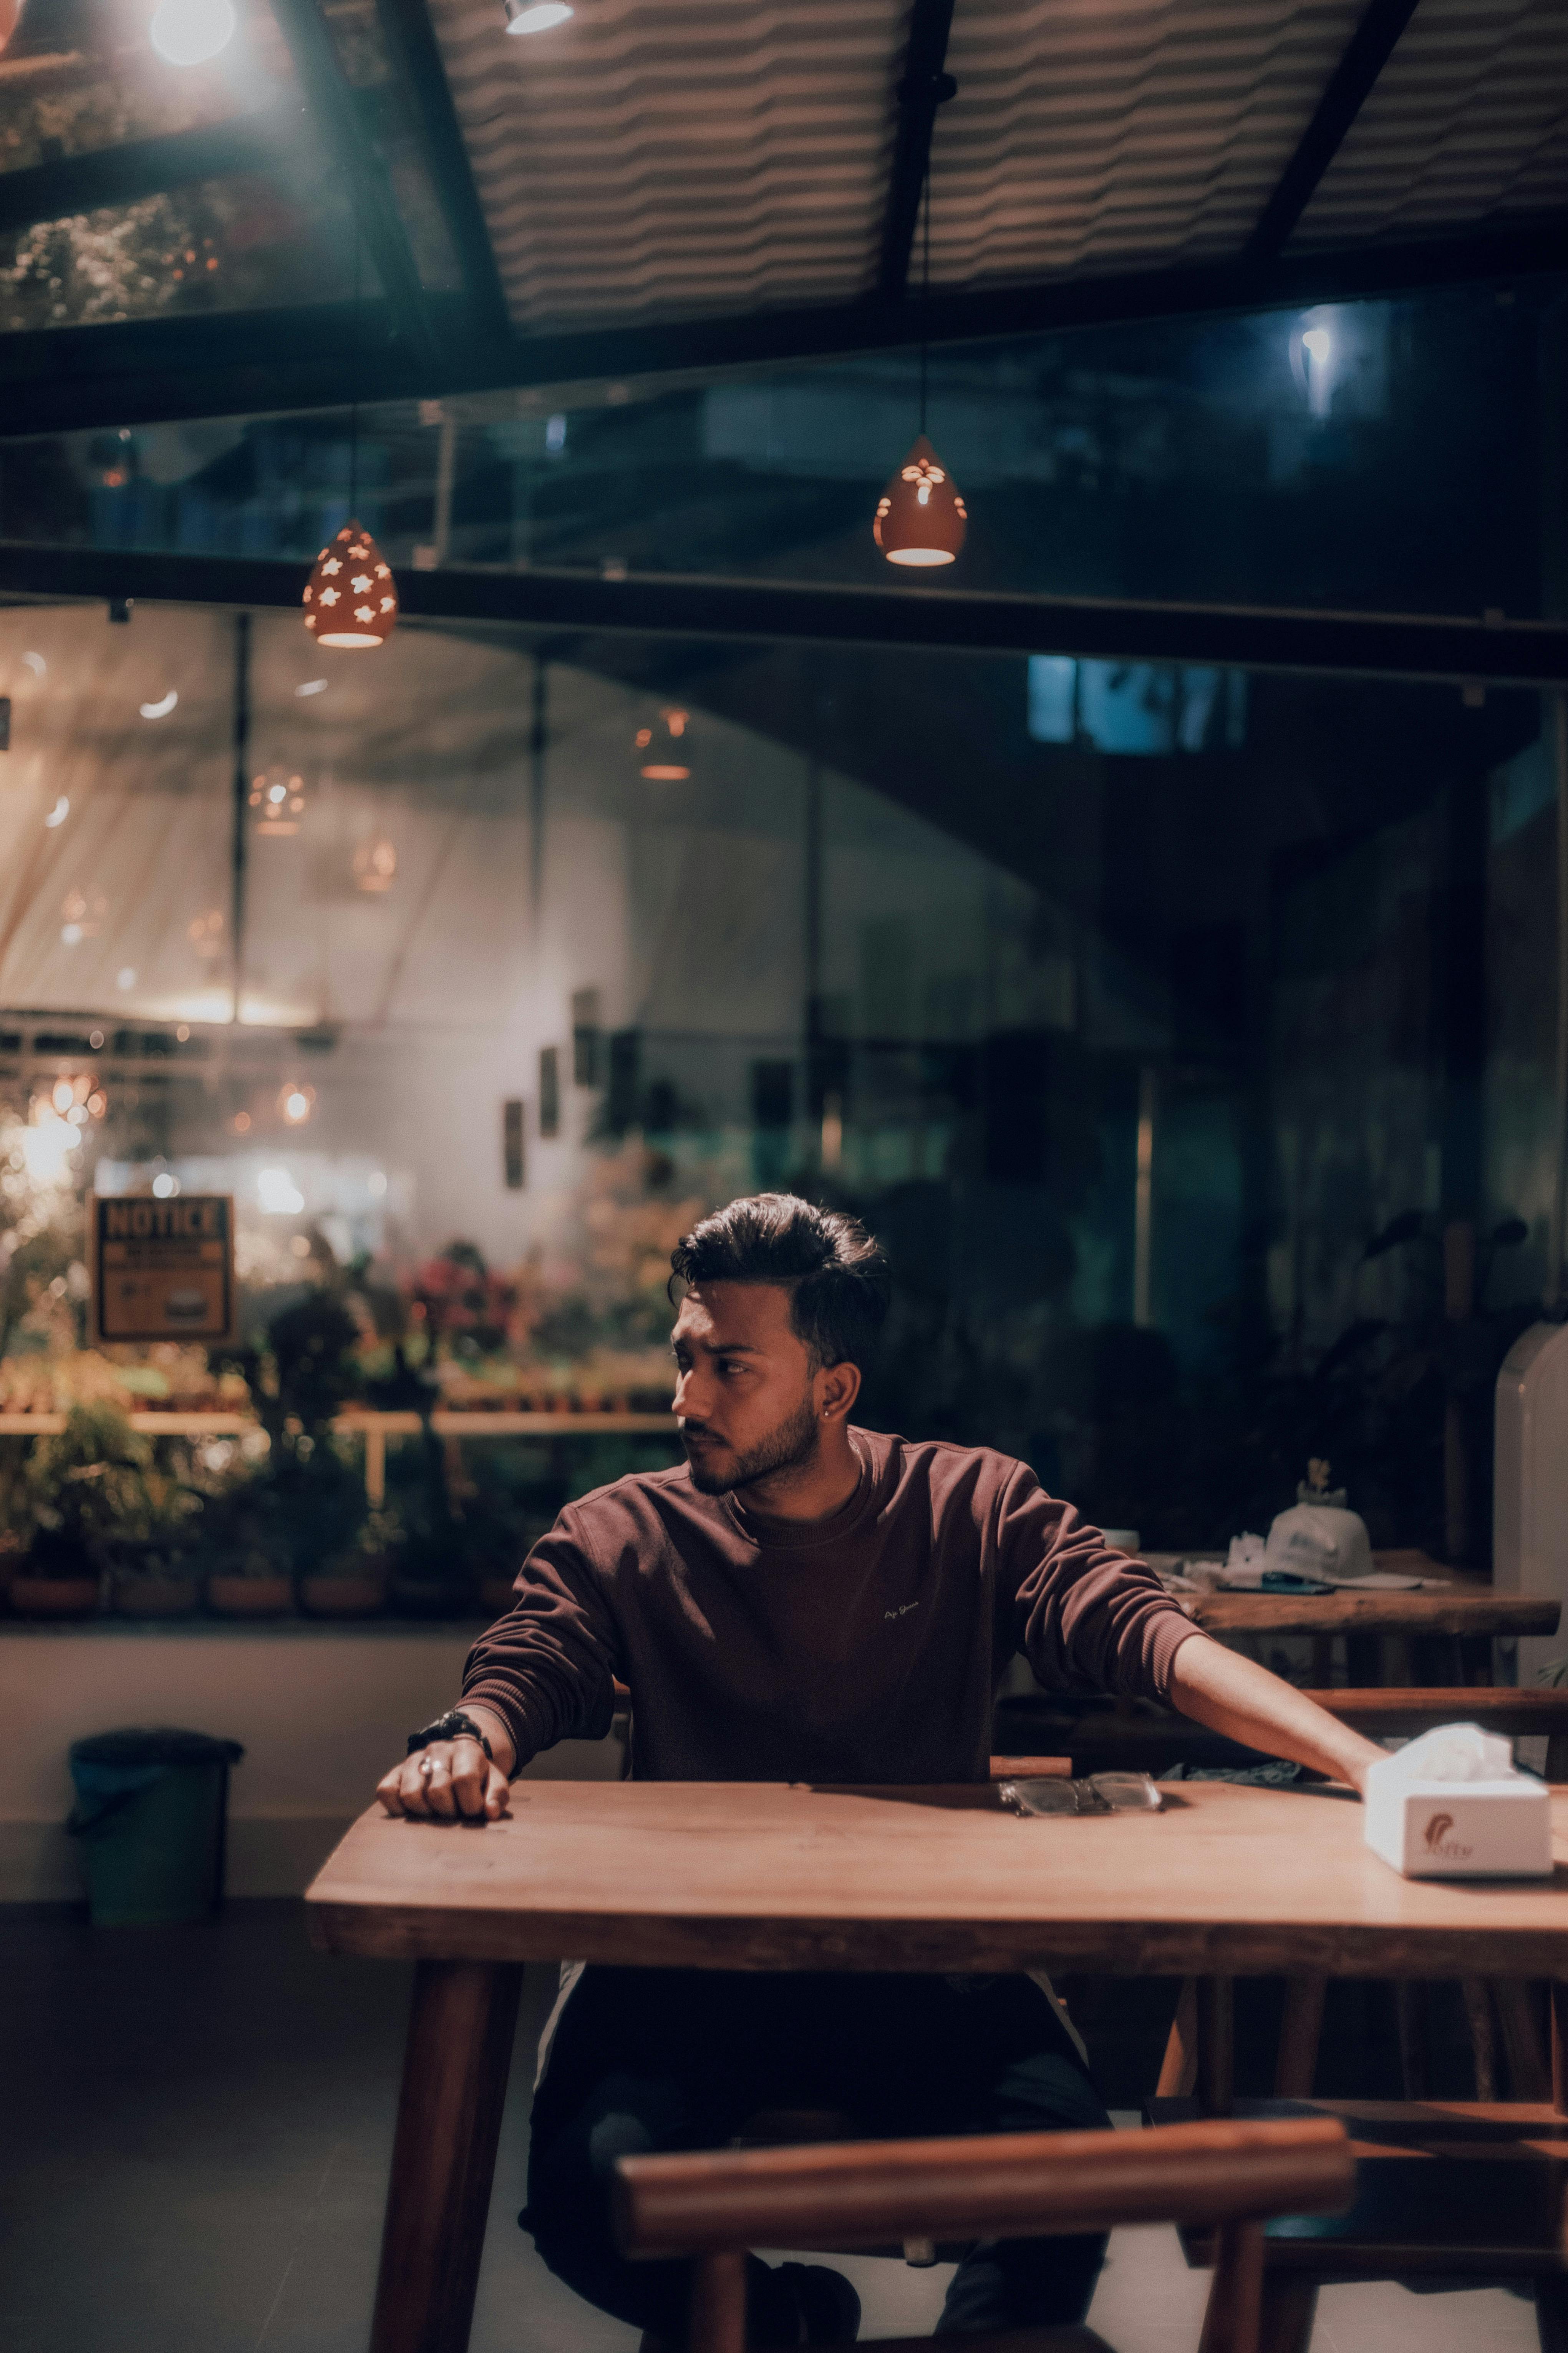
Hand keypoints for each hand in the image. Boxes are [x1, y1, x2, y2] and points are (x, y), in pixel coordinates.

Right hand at [376, 1737, 510, 1821]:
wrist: (458, 1756)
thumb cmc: (478, 1775)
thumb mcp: (495, 1781)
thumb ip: (497, 1795)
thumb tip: (491, 1812)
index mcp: (466, 1750)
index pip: (464, 1780)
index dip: (470, 1804)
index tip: (473, 1812)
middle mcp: (437, 1750)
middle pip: (437, 1791)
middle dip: (448, 1811)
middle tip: (453, 1814)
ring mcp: (414, 1759)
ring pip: (410, 1794)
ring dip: (424, 1812)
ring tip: (435, 1813)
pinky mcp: (395, 1771)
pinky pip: (386, 1791)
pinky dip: (396, 1807)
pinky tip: (412, 1812)